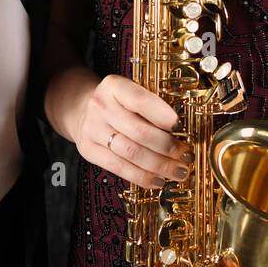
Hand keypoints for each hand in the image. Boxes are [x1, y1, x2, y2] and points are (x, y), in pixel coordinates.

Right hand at [73, 72, 191, 187]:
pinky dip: (142, 177)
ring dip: (159, 165)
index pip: (140, 100)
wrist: (81, 109)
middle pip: (138, 131)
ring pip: (131, 153)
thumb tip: (184, 131)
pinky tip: (158, 180)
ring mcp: (92, 129)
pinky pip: (118, 168)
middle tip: (186, 155)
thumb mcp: (130, 92)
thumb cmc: (117, 103)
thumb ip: (151, 105)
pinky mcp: (88, 150)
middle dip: (167, 147)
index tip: (181, 127)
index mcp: (114, 86)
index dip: (163, 115)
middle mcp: (100, 106)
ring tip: (178, 172)